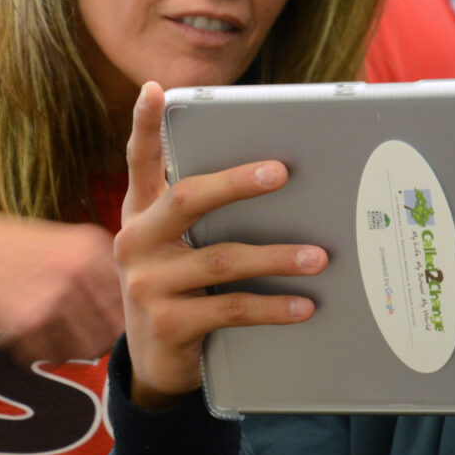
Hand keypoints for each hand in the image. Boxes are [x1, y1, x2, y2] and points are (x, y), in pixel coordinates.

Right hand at [0, 208, 122, 363]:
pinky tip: (25, 338)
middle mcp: (80, 269)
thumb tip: (121, 307)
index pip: (126, 299)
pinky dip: (41, 354)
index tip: (105, 326)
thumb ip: (93, 268)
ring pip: (85, 347)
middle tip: (78, 341)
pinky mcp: (29, 321)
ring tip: (48, 339)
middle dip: (97, 340)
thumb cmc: (5, 246)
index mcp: (92, 246)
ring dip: (70, 350)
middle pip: (111, 329)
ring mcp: (57, 296)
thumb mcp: (61, 241)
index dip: (117, 319)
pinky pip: (52, 355)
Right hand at [116, 82, 327, 408]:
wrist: (156, 364)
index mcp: (140, 214)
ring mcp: (147, 284)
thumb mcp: (178, 247)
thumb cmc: (181, 288)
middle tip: (282, 172)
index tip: (155, 90)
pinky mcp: (166, 324)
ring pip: (222, 259)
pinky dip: (273, 306)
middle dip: (237, 183)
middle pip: (187, 200)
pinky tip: (303, 305)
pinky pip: (231, 308)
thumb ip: (204, 216)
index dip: (144, 125)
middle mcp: (136, 242)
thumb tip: (276, 180)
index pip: (139, 162)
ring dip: (276, 257)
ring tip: (319, 256)